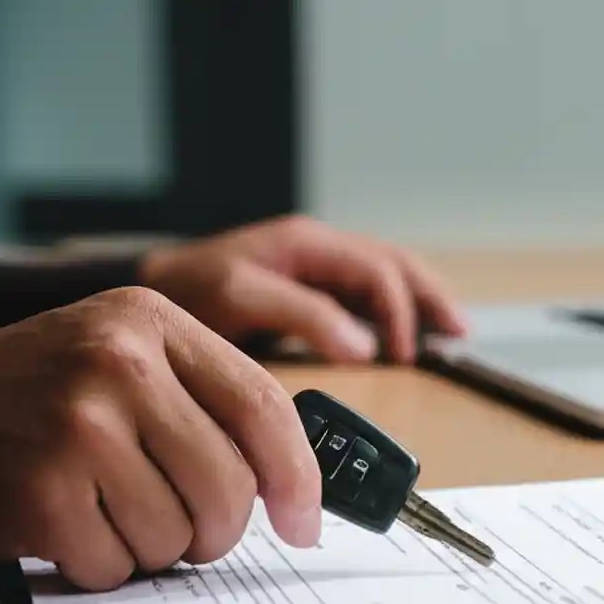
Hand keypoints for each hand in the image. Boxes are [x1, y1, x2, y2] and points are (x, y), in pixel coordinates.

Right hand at [0, 287, 321, 590]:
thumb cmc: (48, 387)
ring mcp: (78, 426)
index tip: (304, 522)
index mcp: (154, 322)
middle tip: (190, 527)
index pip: (263, 406)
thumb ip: (208, 398)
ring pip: (176, 535)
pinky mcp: (41, 490)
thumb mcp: (129, 353)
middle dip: (218, 529)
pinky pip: (116, 564)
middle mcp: (119, 364)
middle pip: (229, 486)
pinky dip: (101, 562)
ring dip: (153, 546)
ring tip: (111, 509)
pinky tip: (72, 524)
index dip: (297, 476)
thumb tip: (292, 488)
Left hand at [139, 215, 466, 363]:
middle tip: (457, 334)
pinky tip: (404, 330)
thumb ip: (301, 314)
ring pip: (387, 273)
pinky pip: (367, 288)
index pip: (377, 273)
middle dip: (430, 298)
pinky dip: (396, 306)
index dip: (399, 316)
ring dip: (421, 299)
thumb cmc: (184, 293)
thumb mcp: (237, 298)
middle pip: (395, 264)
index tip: (404, 359)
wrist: (146, 288)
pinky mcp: (307, 285)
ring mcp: (314, 265)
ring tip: (450, 329)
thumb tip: (364, 346)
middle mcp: (317, 249)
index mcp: (307, 244)